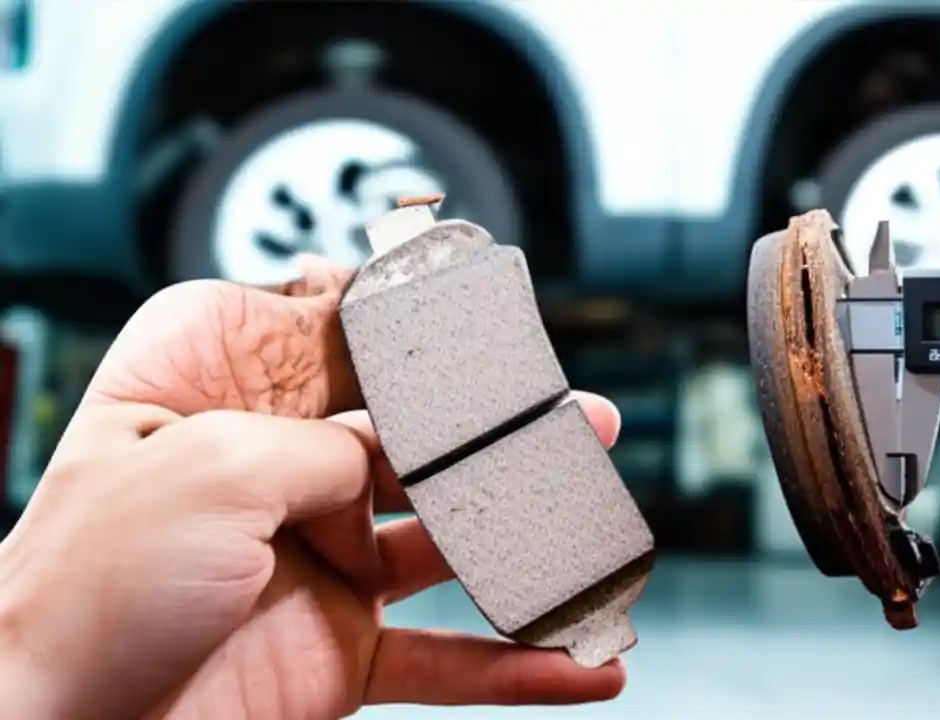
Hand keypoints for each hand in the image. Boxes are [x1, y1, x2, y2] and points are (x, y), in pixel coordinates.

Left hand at [0, 256, 626, 718]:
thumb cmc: (85, 588)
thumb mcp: (216, 468)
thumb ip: (330, 447)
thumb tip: (398, 456)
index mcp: (220, 383)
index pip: (342, 326)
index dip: (418, 322)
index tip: (495, 319)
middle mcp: (279, 459)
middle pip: (416, 433)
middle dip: (501, 430)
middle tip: (577, 418)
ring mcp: (318, 554)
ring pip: (450, 537)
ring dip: (528, 533)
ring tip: (599, 523)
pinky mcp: (342, 641)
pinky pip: (447, 653)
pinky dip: (516, 665)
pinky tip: (577, 663)